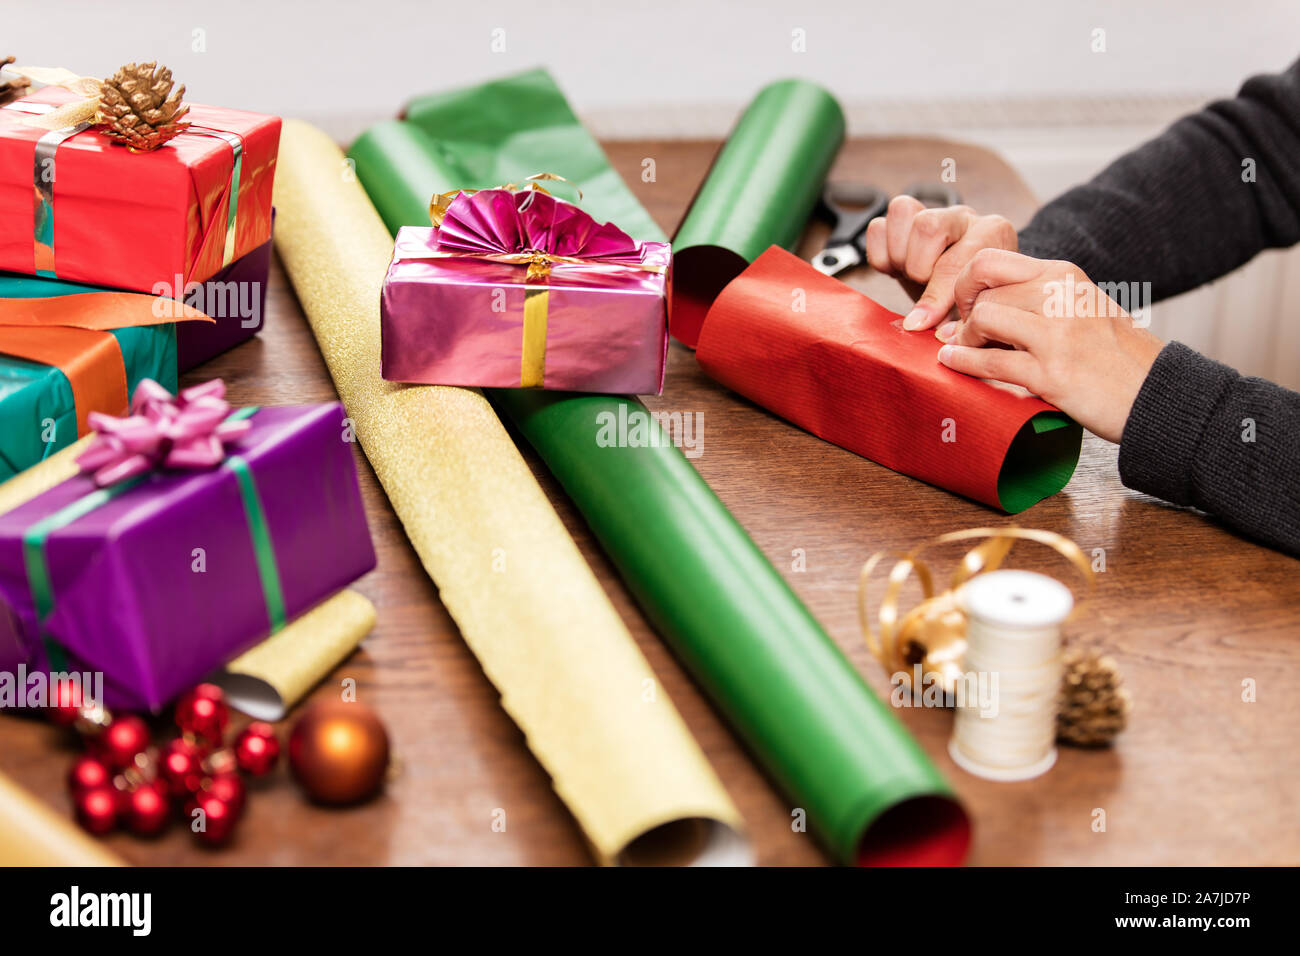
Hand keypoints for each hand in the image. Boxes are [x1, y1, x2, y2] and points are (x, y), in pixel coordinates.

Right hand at [864, 197, 1017, 331]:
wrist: (965, 294)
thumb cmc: (973, 302)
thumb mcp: (973, 313)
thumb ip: (955, 321)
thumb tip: (919, 324)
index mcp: (992, 233)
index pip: (955, 259)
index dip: (936, 295)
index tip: (922, 322)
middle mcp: (962, 217)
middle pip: (927, 224)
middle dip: (917, 266)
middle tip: (922, 286)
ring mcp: (931, 214)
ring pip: (901, 211)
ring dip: (898, 254)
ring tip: (909, 275)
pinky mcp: (903, 222)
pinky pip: (877, 227)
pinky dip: (880, 254)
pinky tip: (897, 270)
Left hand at [936, 250, 1164, 442]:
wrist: (1156, 394)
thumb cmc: (1114, 355)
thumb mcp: (1083, 307)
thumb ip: (1038, 299)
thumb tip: (979, 304)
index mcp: (1065, 276)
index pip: (991, 259)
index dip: (966, 282)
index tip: (965, 303)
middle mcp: (1062, 297)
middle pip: (984, 293)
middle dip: (963, 316)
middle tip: (962, 334)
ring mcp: (1057, 335)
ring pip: (984, 319)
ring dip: (964, 339)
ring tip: (964, 349)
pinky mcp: (1052, 374)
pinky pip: (991, 362)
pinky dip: (963, 362)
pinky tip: (952, 362)